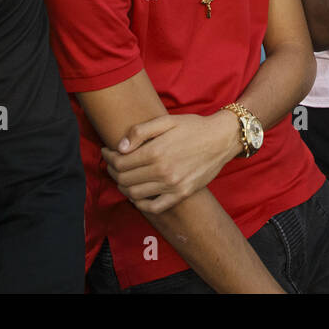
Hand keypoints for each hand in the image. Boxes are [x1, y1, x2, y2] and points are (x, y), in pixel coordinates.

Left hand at [102, 111, 242, 213]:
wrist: (221, 139)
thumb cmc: (193, 127)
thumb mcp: (166, 120)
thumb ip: (141, 132)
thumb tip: (120, 147)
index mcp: (155, 151)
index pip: (120, 162)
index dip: (109, 158)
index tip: (107, 152)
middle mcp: (162, 171)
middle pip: (124, 179)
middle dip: (113, 171)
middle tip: (113, 164)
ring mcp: (172, 185)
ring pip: (135, 194)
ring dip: (124, 187)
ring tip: (124, 177)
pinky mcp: (182, 194)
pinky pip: (155, 207)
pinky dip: (141, 204)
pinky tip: (138, 195)